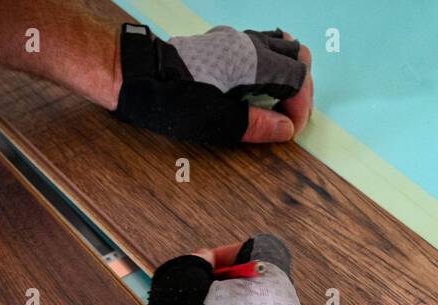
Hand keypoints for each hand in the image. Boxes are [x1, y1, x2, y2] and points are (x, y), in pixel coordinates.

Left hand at [112, 24, 313, 143]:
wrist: (135, 74)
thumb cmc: (170, 98)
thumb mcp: (214, 121)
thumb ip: (254, 125)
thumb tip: (285, 129)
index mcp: (251, 61)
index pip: (298, 78)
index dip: (301, 107)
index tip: (289, 131)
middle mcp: (246, 44)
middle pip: (296, 55)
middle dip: (300, 88)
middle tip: (289, 116)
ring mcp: (233, 40)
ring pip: (279, 45)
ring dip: (286, 72)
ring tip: (277, 102)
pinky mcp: (220, 43)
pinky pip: (259, 44)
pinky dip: (269, 63)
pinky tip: (255, 87)